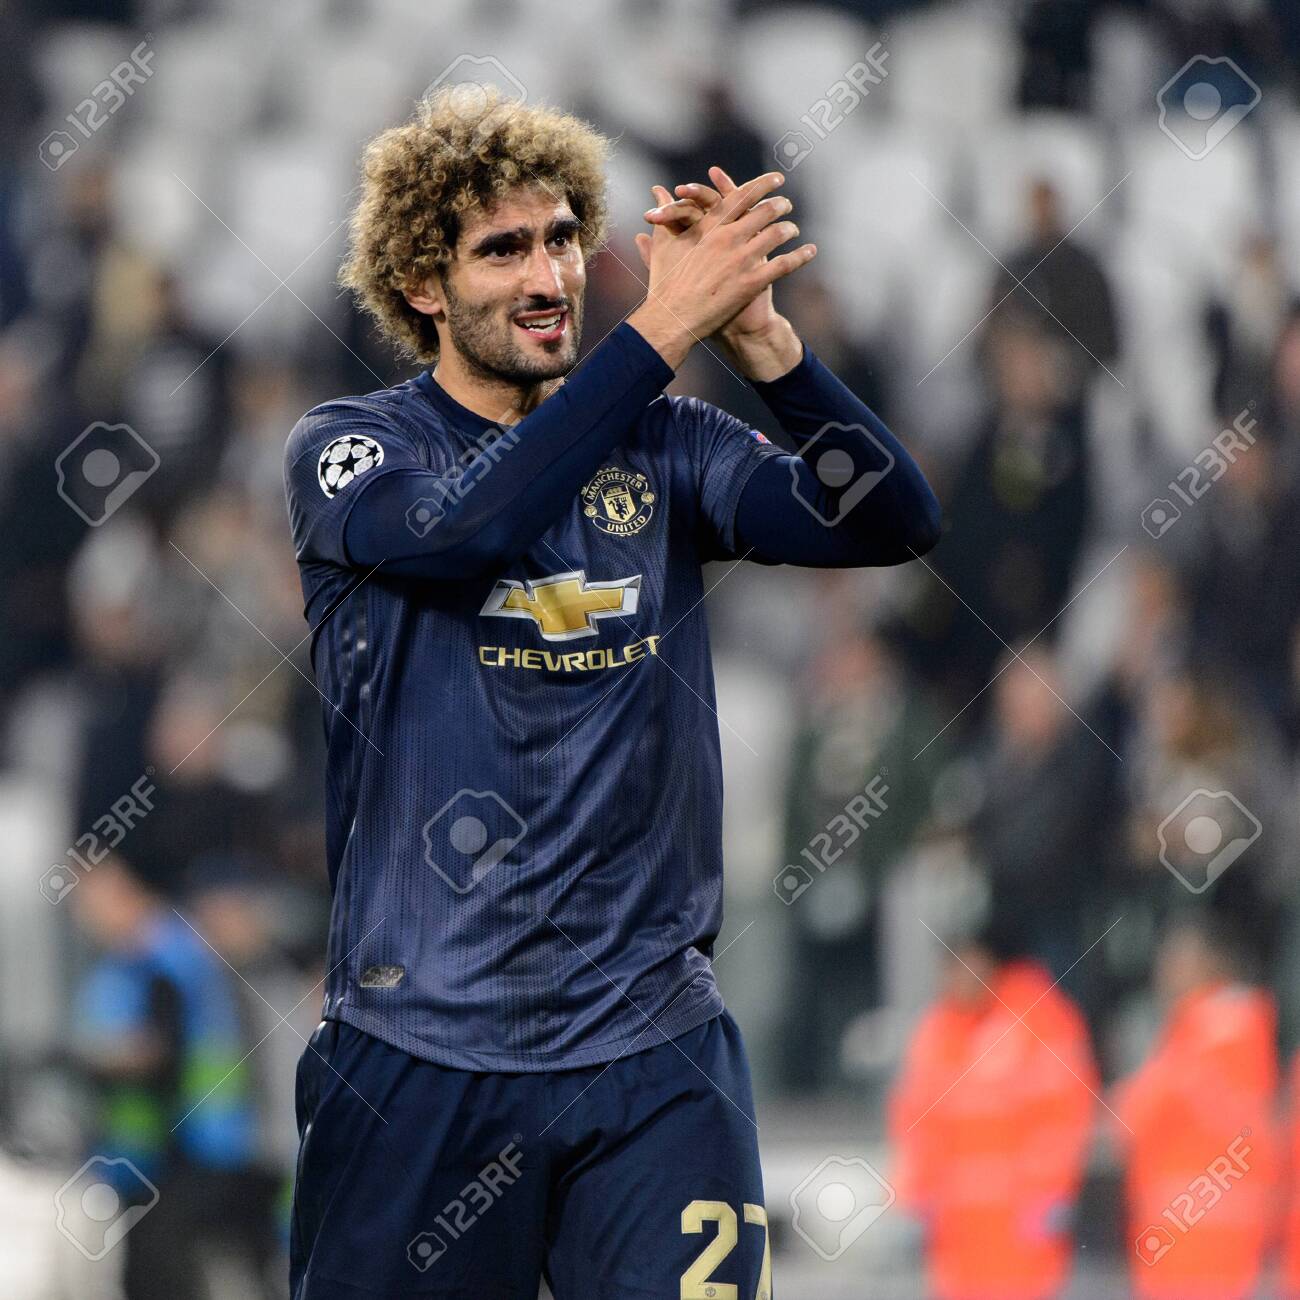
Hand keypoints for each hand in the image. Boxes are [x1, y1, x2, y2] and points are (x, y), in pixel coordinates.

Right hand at [640, 166, 788, 342]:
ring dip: (789, 229)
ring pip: (776, 235)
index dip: (762, 185)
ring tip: (793, 228)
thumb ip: (665, 213)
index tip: (775, 179)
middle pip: (764, 212)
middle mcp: (728, 238)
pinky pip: (784, 265)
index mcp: (710, 226)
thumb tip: (658, 191)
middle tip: (786, 204)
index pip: (741, 197)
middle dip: (779, 205)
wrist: (672, 318)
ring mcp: (741, 260)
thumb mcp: (662, 244)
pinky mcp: (751, 283)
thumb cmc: (664, 283)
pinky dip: (800, 256)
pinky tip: (811, 252)